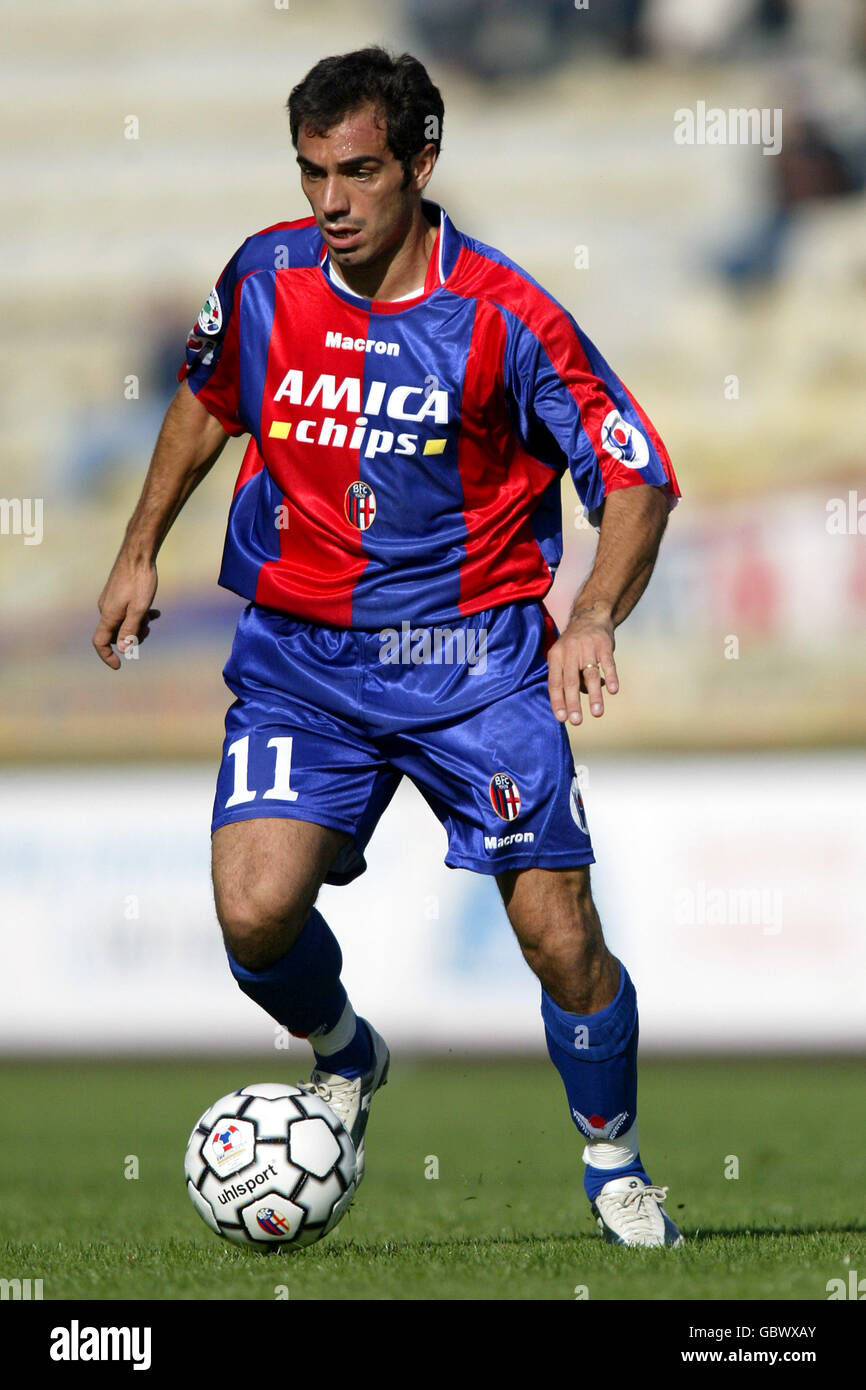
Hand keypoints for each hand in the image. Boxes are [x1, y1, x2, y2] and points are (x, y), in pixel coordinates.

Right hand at [93, 556, 159, 668]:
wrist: (138, 553)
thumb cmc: (140, 580)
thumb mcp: (139, 608)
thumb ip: (130, 629)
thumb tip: (122, 649)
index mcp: (109, 614)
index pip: (100, 642)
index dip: (107, 656)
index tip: (119, 666)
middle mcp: (106, 608)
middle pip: (114, 634)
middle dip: (131, 637)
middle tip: (148, 630)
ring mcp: (111, 600)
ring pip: (122, 622)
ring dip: (138, 625)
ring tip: (153, 617)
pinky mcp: (118, 593)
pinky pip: (126, 611)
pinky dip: (139, 615)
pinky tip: (155, 612)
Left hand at [547, 603, 618, 724]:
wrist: (591, 617)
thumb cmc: (575, 645)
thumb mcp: (565, 657)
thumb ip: (570, 678)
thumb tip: (581, 697)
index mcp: (555, 656)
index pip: (554, 682)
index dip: (557, 701)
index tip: (561, 718)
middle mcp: (569, 651)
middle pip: (570, 681)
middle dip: (573, 703)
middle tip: (576, 721)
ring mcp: (587, 647)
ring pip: (589, 674)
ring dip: (594, 695)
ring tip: (597, 713)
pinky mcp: (604, 644)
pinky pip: (608, 663)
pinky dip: (611, 677)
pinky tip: (613, 690)